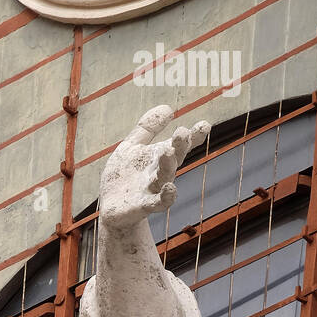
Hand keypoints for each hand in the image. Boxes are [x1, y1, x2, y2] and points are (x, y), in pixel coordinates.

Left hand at [99, 105, 209, 229]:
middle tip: (182, 132)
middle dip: (179, 146)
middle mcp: (160, 172)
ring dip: (168, 165)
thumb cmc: (124, 176)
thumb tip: (169, 108)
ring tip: (167, 151)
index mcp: (159, 156)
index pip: (180, 145)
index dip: (193, 136)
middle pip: (174, 158)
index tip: (205, 125)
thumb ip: (148, 128)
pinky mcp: (143, 206)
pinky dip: (166, 197)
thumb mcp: (132, 146)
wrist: (112, 209)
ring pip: (165, 176)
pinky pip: (158, 203)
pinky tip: (170, 188)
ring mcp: (153, 189)